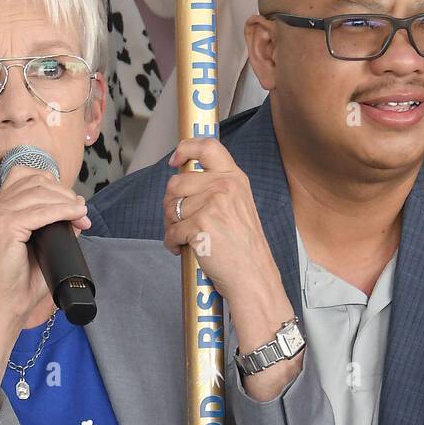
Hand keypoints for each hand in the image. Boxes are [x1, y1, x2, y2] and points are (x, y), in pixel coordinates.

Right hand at [0, 165, 90, 326]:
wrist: (1, 308)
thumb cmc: (17, 285)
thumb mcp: (37, 249)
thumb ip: (52, 229)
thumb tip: (76, 213)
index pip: (26, 179)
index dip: (54, 186)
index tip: (75, 205)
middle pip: (35, 183)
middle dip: (64, 194)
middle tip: (82, 211)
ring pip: (39, 194)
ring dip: (67, 202)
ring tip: (83, 214)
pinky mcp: (4, 227)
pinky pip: (41, 212)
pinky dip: (63, 211)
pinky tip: (77, 215)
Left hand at [165, 137, 297, 397]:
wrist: (253, 277)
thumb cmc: (246, 250)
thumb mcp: (241, 208)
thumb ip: (219, 190)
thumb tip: (185, 185)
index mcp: (235, 179)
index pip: (207, 147)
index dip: (185, 149)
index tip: (175, 160)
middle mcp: (224, 187)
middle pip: (176, 182)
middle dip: (170, 202)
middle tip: (177, 220)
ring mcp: (211, 205)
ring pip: (171, 207)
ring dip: (171, 225)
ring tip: (184, 238)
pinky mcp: (199, 226)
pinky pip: (171, 230)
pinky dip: (171, 243)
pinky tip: (181, 250)